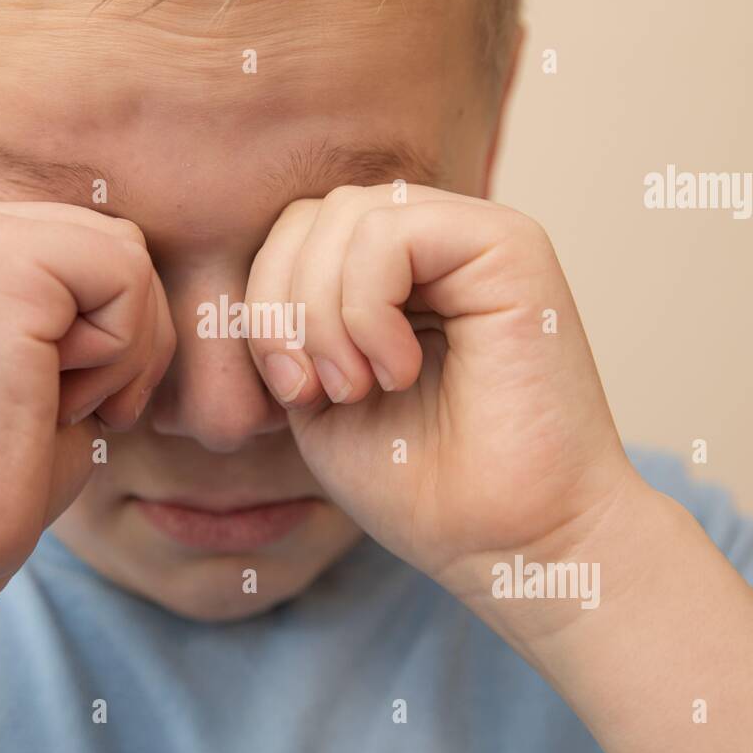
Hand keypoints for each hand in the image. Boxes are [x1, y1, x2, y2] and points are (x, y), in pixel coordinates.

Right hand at [0, 199, 175, 584]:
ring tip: (51, 404)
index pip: (94, 247)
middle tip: (64, 409)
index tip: (57, 402)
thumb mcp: (43, 367)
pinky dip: (120, 357)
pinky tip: (52, 401)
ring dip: (124, 352)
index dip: (113, 335)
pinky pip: (128, 278)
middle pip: (119, 243)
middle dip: (128, 340)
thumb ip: (82, 304)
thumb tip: (155, 272)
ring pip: (130, 257)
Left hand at [245, 184, 641, 587]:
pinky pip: (391, 231)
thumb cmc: (420, 484)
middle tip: (315, 391)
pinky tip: (397, 369)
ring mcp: (476, 238)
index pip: (296, 234)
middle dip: (282, 305)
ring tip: (358, 387)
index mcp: (395, 276)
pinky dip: (366, 307)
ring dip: (324, 312)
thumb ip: (288, 323)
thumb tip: (242, 271)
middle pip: (312, 214)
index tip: (291, 392)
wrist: (511, 540)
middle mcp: (437, 245)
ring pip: (346, 213)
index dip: (265, 303)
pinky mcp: (511, 246)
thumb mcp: (317, 394)